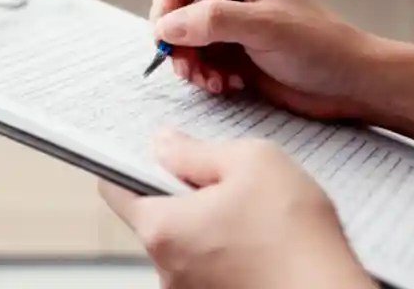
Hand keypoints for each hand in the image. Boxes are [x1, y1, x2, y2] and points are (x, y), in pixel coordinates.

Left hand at [99, 130, 372, 288]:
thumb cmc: (298, 240)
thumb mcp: (253, 162)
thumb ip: (197, 151)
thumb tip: (166, 145)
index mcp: (162, 227)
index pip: (115, 187)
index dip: (133, 164)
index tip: (158, 156)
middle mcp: (165, 267)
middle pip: (157, 216)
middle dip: (185, 195)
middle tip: (228, 184)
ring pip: (186, 244)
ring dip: (211, 226)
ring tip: (255, 218)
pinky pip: (210, 268)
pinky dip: (229, 254)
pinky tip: (263, 245)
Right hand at [150, 0, 374, 119]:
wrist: (351, 85)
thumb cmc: (321, 46)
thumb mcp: (266, 27)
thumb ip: (213, 20)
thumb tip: (165, 26)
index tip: (165, 28)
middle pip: (174, 4)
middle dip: (175, 36)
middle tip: (183, 63)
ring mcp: (228, 22)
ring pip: (181, 36)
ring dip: (188, 61)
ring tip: (207, 80)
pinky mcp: (230, 52)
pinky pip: (196, 59)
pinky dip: (202, 75)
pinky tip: (225, 85)